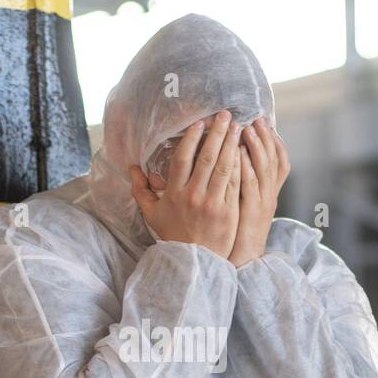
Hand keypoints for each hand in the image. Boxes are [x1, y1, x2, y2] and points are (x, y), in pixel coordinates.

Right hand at [129, 110, 241, 259]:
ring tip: (238, 128)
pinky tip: (245, 151)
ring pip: (225, 167)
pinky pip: (236, 182)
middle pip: (207, 158)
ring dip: (232, 144)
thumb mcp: (152, 214)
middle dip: (217, 133)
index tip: (200, 123)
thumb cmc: (174, 236)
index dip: (192, 138)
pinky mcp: (229, 210)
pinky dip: (241, 165)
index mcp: (174, 193)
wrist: (195, 261)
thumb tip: (132, 168)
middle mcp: (194, 195)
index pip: (183, 159)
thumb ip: (141, 190)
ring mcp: (213, 203)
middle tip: (225, 115)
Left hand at [229, 118, 289, 267]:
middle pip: (273, 160)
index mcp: (270, 193)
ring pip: (263, 170)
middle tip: (258, 119)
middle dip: (266, 138)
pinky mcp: (250, 212)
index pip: (280, 161)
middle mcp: (270, 195)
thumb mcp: (247, 206)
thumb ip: (244, 184)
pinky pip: (250, 186)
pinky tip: (241, 154)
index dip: (275, 142)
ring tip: (249, 129)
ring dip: (257, 148)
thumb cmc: (239, 232)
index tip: (267, 124)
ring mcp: (262, 204)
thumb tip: (238, 161)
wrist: (242, 260)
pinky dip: (247, 169)